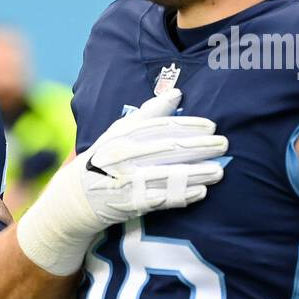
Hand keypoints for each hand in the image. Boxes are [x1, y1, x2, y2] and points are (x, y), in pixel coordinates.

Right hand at [17, 89, 225, 274]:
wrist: (75, 198)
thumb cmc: (103, 160)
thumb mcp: (117, 132)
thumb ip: (148, 114)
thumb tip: (178, 94)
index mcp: (122, 136)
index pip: (161, 127)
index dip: (189, 126)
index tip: (212, 127)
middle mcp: (124, 156)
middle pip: (169, 149)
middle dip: (200, 147)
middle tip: (224, 145)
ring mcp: (127, 181)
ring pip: (169, 175)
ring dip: (197, 173)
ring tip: (219, 171)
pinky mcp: (130, 204)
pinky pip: (161, 199)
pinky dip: (182, 195)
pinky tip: (201, 192)